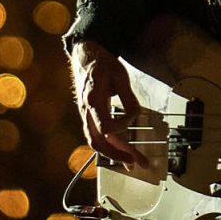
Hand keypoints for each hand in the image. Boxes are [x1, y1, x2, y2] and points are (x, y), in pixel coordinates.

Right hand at [71, 40, 140, 166]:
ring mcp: (86, 115)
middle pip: (97, 142)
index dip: (121, 127)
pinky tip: (121, 151)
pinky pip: (97, 135)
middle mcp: (86, 111)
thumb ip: (128, 98)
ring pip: (96, 142)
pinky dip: (109, 145)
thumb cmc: (101, 64)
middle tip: (133, 162)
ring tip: (130, 162)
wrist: (85, 56)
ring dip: (113, 154)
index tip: (133, 117)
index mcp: (92, 100)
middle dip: (116, 155)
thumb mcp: (120, 75)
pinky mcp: (89, 116)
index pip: (105, 126)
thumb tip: (135, 115)